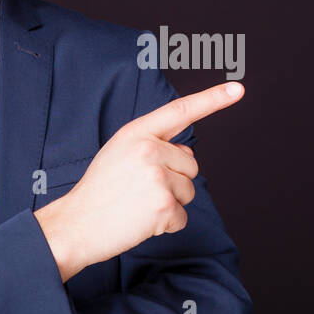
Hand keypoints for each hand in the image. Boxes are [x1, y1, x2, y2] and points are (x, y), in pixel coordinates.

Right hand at [34, 81, 243, 281]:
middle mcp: (149, 149)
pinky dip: (166, 224)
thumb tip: (187, 154)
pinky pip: (182, 216)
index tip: (237, 89)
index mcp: (137, 133)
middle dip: (174, 180)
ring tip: (138, 205)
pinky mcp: (164, 205)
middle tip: (140, 190)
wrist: (75, 224)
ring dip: (170, 203)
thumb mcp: (120, 153)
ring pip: (189, 191)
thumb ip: (153, 145)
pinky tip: (141, 221)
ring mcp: (157, 177)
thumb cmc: (99, 191)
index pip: (181, 111)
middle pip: (191, 164)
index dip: (212, 99)